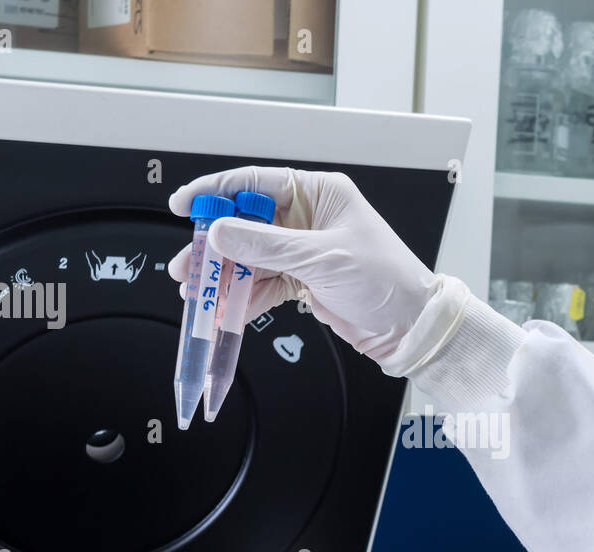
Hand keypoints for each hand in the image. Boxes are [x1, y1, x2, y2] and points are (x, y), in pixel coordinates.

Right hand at [168, 166, 441, 365]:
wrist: (410, 327)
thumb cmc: (386, 281)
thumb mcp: (323, 258)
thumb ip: (268, 245)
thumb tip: (220, 231)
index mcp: (319, 194)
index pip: (256, 183)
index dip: (215, 193)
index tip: (183, 206)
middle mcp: (308, 217)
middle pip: (247, 224)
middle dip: (215, 246)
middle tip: (186, 267)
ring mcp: (304, 249)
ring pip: (251, 257)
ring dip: (225, 276)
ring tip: (198, 294)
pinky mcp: (304, 279)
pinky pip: (264, 284)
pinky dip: (245, 298)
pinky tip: (227, 311)